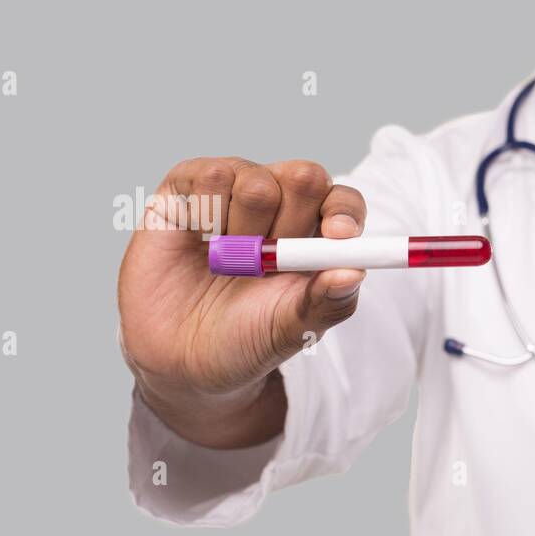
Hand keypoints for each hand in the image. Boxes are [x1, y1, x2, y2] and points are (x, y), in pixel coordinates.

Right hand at [118, 157, 366, 443]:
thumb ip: (328, 302)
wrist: (179, 359)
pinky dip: (208, 213)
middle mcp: (279, 206)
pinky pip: (211, 176)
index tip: (338, 235)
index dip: (343, 211)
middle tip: (268, 263)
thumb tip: (355, 272)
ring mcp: (234, 193)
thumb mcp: (293, 330)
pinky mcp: (188, 188)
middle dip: (291, 220)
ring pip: (256, 180)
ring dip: (243, 229)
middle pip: (305, 177)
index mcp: (314, 236)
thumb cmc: (245, 339)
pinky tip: (199, 241)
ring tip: (226, 263)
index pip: (342, 201)